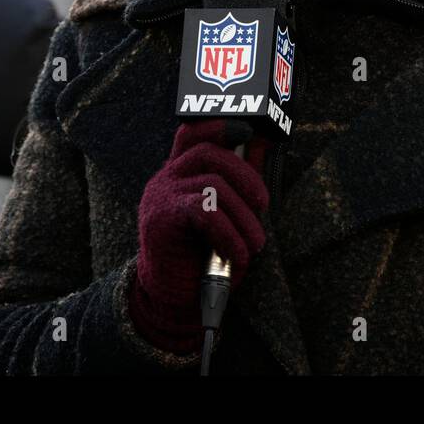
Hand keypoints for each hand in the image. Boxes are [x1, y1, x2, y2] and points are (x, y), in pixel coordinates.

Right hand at [127, 119, 269, 351]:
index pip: (193, 133)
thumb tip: (263, 142)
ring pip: (213, 185)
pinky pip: (206, 212)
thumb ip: (240, 180)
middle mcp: (165, 178)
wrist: (173, 298)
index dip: (219, 126)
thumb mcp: (227, 214)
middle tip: (263, 205)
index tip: (247, 131)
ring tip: (254, 244)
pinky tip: (237, 255)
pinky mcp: (161, 220)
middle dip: (246, 176)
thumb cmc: (203, 255)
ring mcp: (160, 197)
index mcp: (180, 173)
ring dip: (244, 217)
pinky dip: (230, 234)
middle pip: (209, 153)